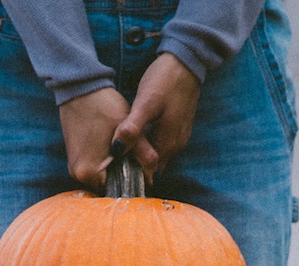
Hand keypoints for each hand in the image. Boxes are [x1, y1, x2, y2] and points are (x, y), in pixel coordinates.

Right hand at [59, 87, 155, 189]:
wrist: (80, 89)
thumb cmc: (103, 106)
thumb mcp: (127, 128)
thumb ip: (142, 152)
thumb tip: (154, 173)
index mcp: (89, 171)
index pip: (117, 188)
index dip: (132, 180)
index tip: (142, 171)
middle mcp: (78, 174)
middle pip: (109, 184)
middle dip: (124, 174)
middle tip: (135, 157)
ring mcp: (75, 168)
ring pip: (103, 176)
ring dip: (116, 168)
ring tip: (125, 151)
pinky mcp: (75, 159)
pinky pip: (95, 168)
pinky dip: (107, 162)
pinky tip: (114, 148)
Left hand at [113, 53, 200, 173]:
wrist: (186, 60)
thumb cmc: (165, 80)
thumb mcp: (145, 103)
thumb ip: (132, 129)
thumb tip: (117, 151)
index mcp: (167, 144)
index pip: (148, 172)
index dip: (131, 172)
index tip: (113, 168)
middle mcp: (175, 146)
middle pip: (152, 165)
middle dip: (134, 164)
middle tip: (112, 159)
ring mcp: (179, 136)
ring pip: (157, 154)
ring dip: (141, 154)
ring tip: (120, 147)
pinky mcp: (178, 127)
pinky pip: (161, 143)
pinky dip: (148, 143)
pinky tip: (136, 134)